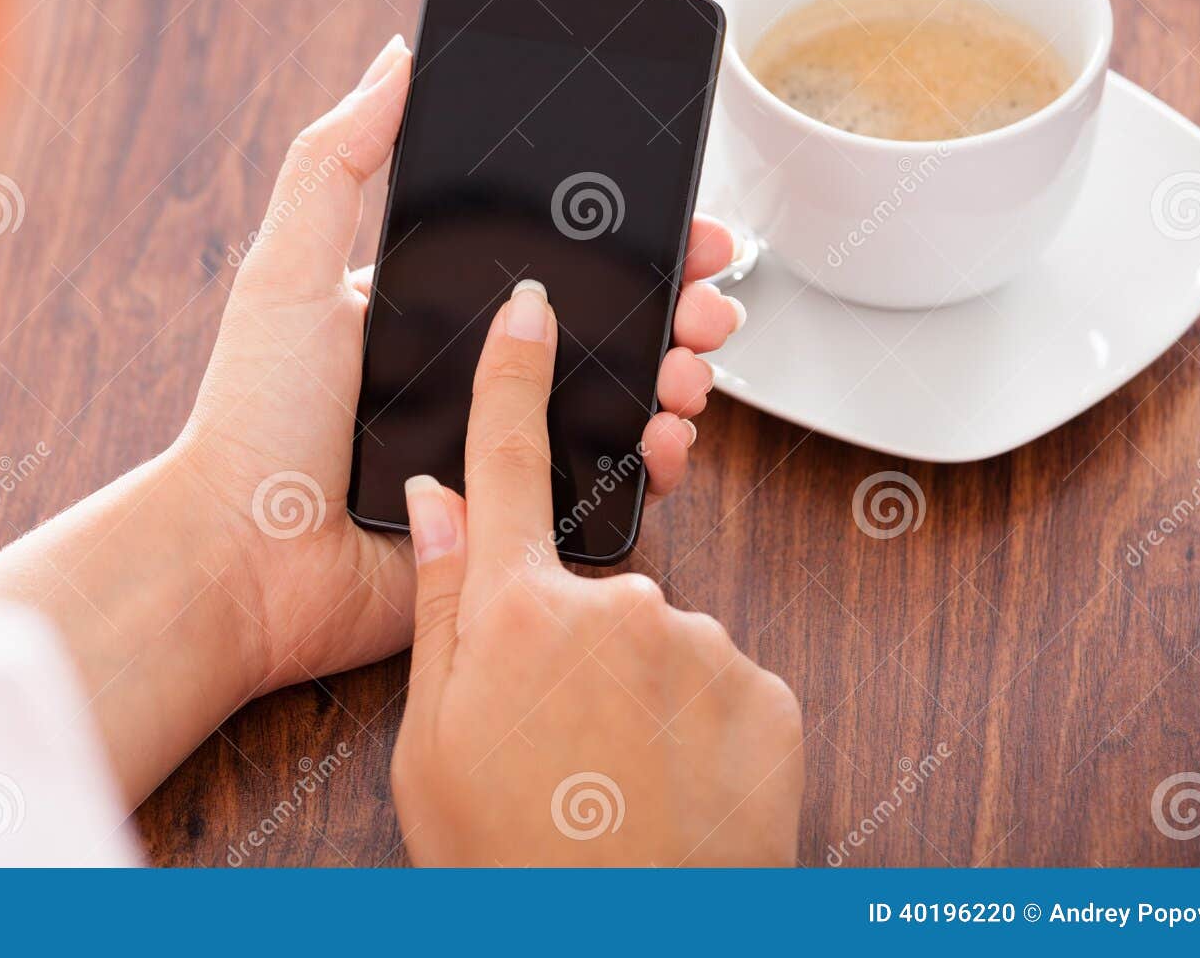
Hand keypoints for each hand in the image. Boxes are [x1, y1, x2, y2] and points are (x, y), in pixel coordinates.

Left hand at [176, 35, 748, 692]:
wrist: (241, 559)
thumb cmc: (253, 416)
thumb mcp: (290, 270)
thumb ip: (335, 162)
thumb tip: (393, 58)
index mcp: (436, 316)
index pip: (553, 265)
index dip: (626, 243)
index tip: (682, 224)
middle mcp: (477, 380)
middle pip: (606, 331)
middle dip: (674, 308)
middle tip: (708, 301)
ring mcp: (501, 453)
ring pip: (619, 406)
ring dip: (676, 378)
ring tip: (694, 368)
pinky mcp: (516, 526)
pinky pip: (603, 489)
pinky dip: (651, 464)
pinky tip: (669, 440)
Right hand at [389, 282, 802, 864]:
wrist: (631, 945)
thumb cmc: (515, 862)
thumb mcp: (431, 745)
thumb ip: (441, 609)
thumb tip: (437, 503)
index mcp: (519, 615)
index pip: (506, 465)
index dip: (515, 375)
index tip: (532, 306)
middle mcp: (618, 608)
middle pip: (590, 587)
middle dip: (576, 643)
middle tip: (558, 743)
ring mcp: (702, 646)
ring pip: (659, 640)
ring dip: (640, 691)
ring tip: (618, 781)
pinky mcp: (768, 690)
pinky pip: (720, 680)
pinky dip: (699, 721)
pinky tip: (675, 785)